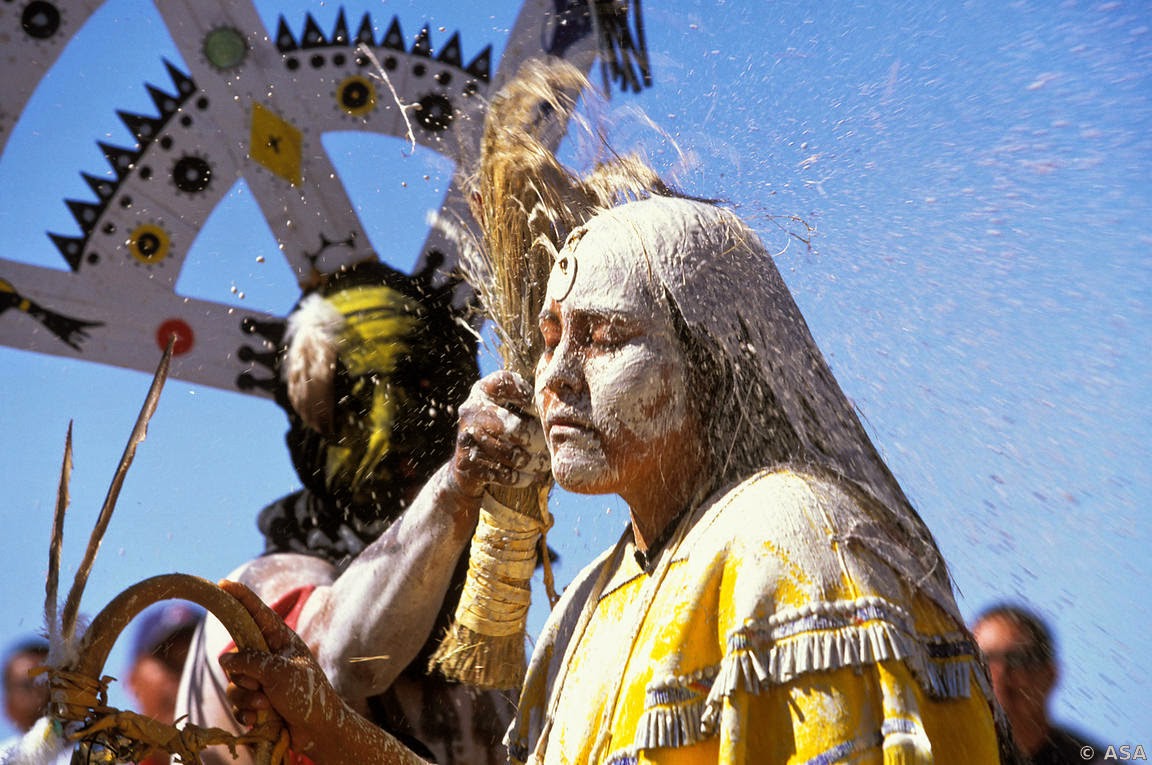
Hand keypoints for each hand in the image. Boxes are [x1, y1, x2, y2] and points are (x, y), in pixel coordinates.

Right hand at [218, 580, 344, 753]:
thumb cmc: (308, 695)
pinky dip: (246, 711)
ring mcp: (262, 677)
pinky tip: (260, 719)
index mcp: (281, 639)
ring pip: (234, 681)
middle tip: (262, 686)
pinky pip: (237, 701)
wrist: (319, 732)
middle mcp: (269, 655)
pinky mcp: (257, 698)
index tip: (223, 583)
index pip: (257, 612)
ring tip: (267, 705)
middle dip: (244, 675)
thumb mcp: (280, 673)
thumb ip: (250, 662)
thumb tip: (224, 660)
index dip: (240, 597)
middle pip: (236, 654)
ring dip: (247, 697)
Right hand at [451, 370, 549, 496]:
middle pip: (513, 426)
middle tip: (549, 447)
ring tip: (545, 463)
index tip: (540, 411)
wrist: (468, 467)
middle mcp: (471, 410)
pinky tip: (532, 475)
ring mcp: (466, 438)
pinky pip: (505, 474)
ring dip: (534, 462)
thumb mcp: (510, 408)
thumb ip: (529, 401)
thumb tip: (560, 405)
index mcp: (483, 390)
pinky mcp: (468, 465)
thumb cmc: (502, 432)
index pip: (506, 382)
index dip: (527, 396)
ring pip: (512, 454)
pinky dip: (524, 477)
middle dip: (537, 440)